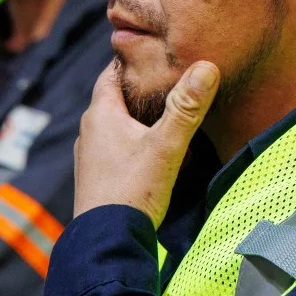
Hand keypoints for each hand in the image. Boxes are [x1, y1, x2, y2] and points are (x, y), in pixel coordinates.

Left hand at [73, 59, 219, 226]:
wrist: (107, 242)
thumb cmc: (132, 191)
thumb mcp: (166, 146)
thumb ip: (186, 108)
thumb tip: (206, 67)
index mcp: (100, 113)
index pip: (112, 72)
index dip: (132, 60)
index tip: (154, 53)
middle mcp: (89, 131)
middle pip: (114, 98)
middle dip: (139, 90)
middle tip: (168, 81)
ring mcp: (89, 156)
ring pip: (114, 125)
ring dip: (136, 119)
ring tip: (165, 116)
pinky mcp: (96, 178)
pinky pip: (114, 148)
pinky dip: (132, 142)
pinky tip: (152, 152)